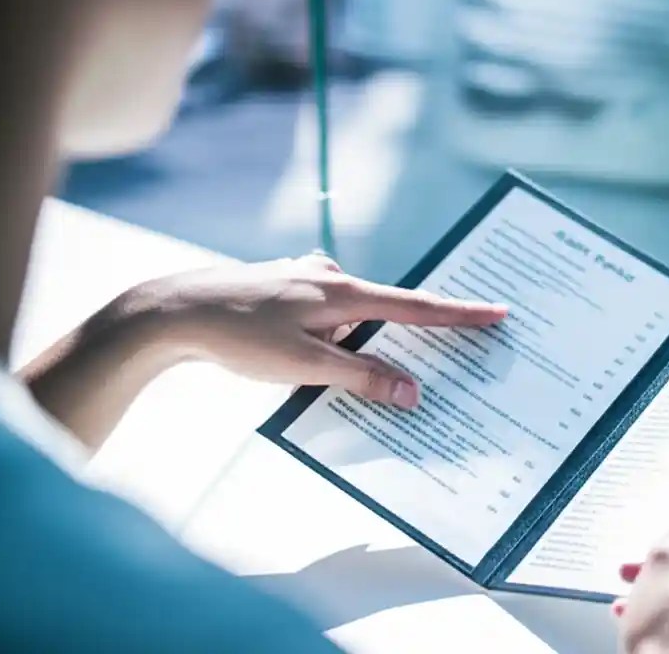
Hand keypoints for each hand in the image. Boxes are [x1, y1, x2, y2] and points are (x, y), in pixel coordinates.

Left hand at [22, 253, 507, 449]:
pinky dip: (318, 344)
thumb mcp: (303, 366)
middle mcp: (329, 277)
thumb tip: (411, 391)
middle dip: (377, 347)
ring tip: (292, 370)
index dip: (460, 314)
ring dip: (337, 351)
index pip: (416, 307)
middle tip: (355, 366)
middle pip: (379, 316)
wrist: (170, 312)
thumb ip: (360, 378)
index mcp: (342, 291)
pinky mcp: (284, 290)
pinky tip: (285, 363)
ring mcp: (305, 281)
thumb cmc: (237, 335)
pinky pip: (320, 322)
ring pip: (344, 324)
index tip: (499, 311)